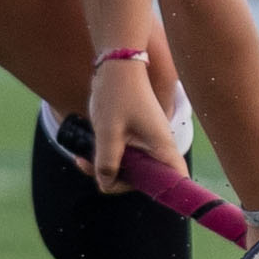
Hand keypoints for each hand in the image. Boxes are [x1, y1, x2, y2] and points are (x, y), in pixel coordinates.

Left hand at [81, 60, 187, 192]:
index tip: (142, 194)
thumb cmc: (117, 95)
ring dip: (107, 168)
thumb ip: (107, 162)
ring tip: (82, 159)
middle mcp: (156, 146)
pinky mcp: (133, 136)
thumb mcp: (108, 131)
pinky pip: (122, 156)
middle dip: (117, 180)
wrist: (116, 65)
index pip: (176, 178)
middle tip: (90, 169)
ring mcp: (145, 141)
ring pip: (130, 168)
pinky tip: (85, 152)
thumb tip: (106, 185)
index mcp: (160, 145)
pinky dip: (105, 157)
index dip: (168, 193)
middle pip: (146, 179)